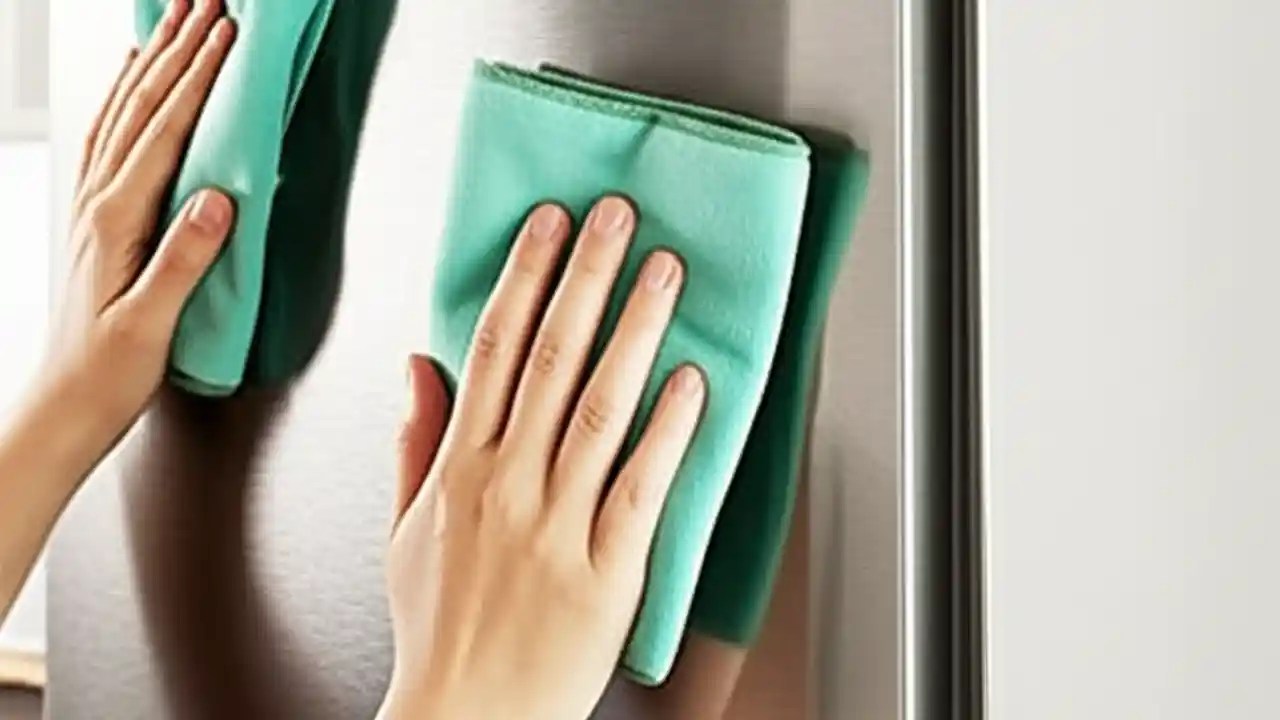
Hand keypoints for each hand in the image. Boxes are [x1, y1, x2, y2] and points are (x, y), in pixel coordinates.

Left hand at [0, 0, 234, 619]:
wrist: (63, 409)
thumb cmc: (108, 376)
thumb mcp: (152, 325)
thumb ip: (184, 260)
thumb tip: (216, 200)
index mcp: (119, 223)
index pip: (166, 133)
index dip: (198, 79)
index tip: (226, 35)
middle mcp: (100, 206)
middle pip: (142, 109)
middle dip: (178, 51)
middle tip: (206, 5)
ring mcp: (94, 212)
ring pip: (123, 117)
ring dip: (152, 66)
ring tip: (174, 25)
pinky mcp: (98, 225)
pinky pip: (110, 144)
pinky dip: (126, 105)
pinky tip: (135, 91)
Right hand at [382, 198, 706, 719]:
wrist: (466, 718)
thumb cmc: (440, 632)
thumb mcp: (403, 534)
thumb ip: (413, 443)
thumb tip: (418, 366)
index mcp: (459, 471)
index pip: (491, 349)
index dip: (524, 278)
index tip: (549, 224)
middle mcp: (507, 487)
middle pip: (549, 359)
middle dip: (585, 279)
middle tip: (618, 218)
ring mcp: (557, 526)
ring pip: (598, 408)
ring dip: (634, 332)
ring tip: (664, 274)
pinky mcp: (606, 571)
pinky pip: (640, 488)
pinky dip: (667, 431)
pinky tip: (690, 382)